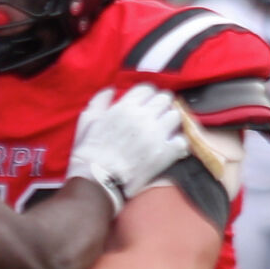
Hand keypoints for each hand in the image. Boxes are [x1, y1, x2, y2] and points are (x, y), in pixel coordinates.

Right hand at [69, 86, 188, 214]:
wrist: (97, 179)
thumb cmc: (89, 151)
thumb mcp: (88, 119)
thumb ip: (100, 101)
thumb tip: (112, 89)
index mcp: (125, 107)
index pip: (148, 89)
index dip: (148, 95)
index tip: (146, 102)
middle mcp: (143, 117)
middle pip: (165, 99)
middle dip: (161, 104)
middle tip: (157, 114)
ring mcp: (156, 135)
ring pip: (176, 116)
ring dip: (171, 121)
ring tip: (164, 129)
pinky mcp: (165, 153)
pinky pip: (182, 140)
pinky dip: (178, 142)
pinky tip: (170, 146)